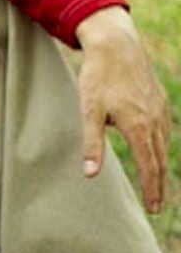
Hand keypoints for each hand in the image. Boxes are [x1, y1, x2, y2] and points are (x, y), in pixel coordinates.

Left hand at [75, 6, 170, 211]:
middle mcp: (155, 120)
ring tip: (157, 183)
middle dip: (158, 184)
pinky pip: (164, 128)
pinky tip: (157, 149)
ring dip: (161, 165)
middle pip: (160, 159)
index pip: (149, 166)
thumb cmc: (98, 78)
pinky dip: (162, 145)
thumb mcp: (89, 112)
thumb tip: (90, 174)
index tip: (152, 208)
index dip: (151, 189)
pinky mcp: (159, 99)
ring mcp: (160, 108)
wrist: (116, 45)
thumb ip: (91, 144)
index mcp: (139, 126)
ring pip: (164, 144)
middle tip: (157, 205)